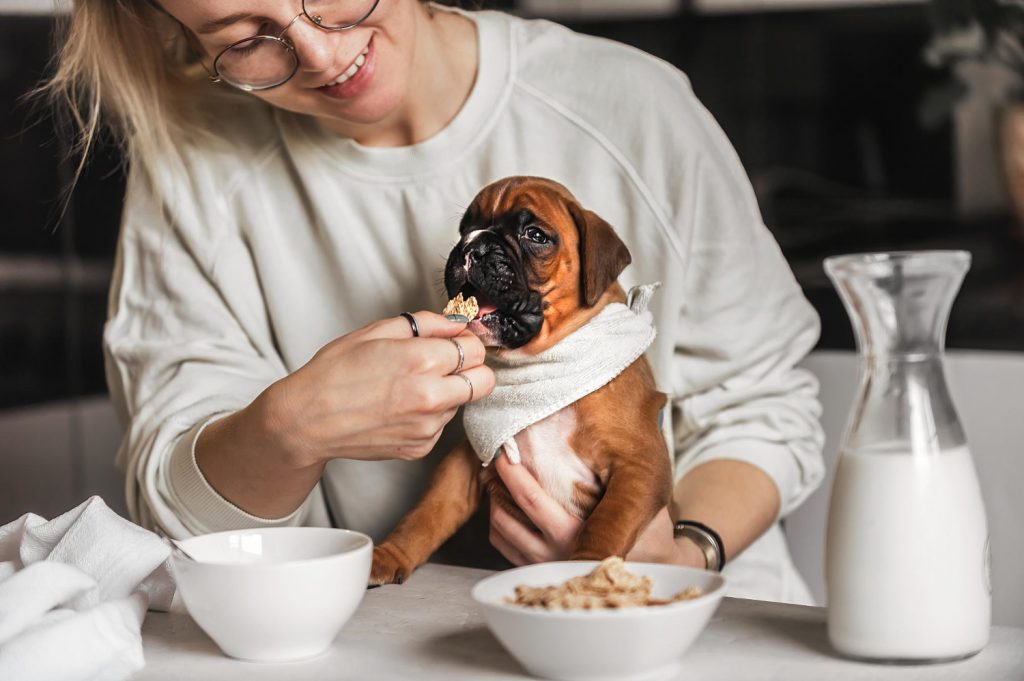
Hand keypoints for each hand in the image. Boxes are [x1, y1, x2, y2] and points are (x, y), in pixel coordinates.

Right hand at [255, 311, 495, 465]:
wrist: (306, 420)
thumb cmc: (334, 372)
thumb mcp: (377, 331)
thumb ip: (427, 323)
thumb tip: (458, 322)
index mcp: (421, 361)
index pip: (476, 350)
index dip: (467, 342)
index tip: (455, 342)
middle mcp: (431, 397)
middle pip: (485, 380)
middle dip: (472, 368)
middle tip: (448, 363)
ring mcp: (427, 426)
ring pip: (463, 402)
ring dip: (449, 391)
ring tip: (409, 386)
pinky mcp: (420, 447)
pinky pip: (442, 425)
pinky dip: (430, 414)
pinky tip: (401, 406)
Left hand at [489, 455, 704, 566]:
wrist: (651, 570)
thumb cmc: (647, 533)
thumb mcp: (642, 503)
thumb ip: (625, 480)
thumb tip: (616, 436)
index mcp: (578, 536)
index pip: (532, 501)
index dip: (513, 472)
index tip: (505, 449)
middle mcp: (555, 554)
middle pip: (507, 514)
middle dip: (496, 481)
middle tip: (492, 455)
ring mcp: (543, 565)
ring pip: (499, 530)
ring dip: (493, 500)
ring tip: (495, 475)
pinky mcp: (536, 571)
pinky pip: (502, 544)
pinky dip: (496, 520)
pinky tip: (503, 500)